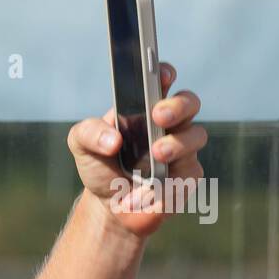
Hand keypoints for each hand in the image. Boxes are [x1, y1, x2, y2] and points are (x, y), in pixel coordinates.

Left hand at [66, 61, 207, 238]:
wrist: (108, 206)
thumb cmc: (101, 166)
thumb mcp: (82, 145)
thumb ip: (89, 133)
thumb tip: (113, 140)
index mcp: (145, 107)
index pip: (162, 80)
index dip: (165, 73)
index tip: (161, 74)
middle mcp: (169, 124)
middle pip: (189, 103)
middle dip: (178, 106)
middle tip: (158, 115)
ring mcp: (183, 149)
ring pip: (196, 136)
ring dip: (177, 144)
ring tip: (156, 153)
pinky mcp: (187, 176)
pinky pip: (188, 174)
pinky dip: (167, 182)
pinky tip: (146, 190)